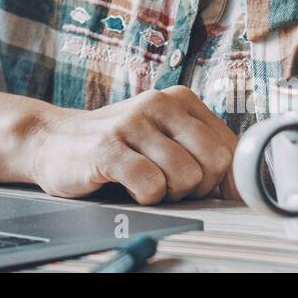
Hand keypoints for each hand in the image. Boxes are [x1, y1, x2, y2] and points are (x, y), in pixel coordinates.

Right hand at [25, 86, 240, 203]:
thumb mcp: (162, 137)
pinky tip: (126, 185)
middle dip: (197, 187)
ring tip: (144, 182)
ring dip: (168, 194)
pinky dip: (144, 197)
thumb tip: (246, 188)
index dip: (224, 180)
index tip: (208, 192)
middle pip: (215, 163)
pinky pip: (150, 185)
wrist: (52, 141)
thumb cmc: (116, 146)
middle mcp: (158, 104)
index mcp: (179, 100)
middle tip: (168, 186)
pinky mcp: (107, 148)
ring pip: (186, 176)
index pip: (230, 147)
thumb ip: (201, 151)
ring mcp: (132, 123)